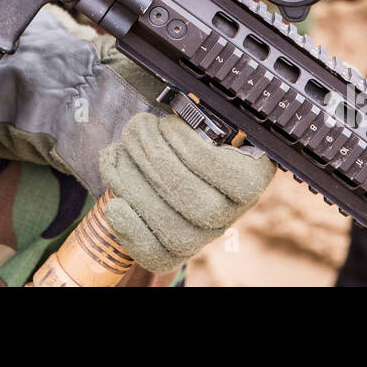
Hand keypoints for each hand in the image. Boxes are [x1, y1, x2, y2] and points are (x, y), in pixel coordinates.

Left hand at [99, 112, 275, 271]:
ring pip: (175, 230)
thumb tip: (183, 112)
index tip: (168, 125)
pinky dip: (131, 230)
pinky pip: (157, 255)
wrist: (159, 155)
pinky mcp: (174, 251)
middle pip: (200, 206)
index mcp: (252, 176)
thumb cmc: (181, 129)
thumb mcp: (197, 115)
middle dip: (157, 162)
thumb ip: (196, 115)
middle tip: (136, 129)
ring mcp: (203, 236)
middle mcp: (232, 212)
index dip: (196, 153)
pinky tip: (114, 203)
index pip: (240, 182)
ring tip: (118, 152)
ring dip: (137, 186)